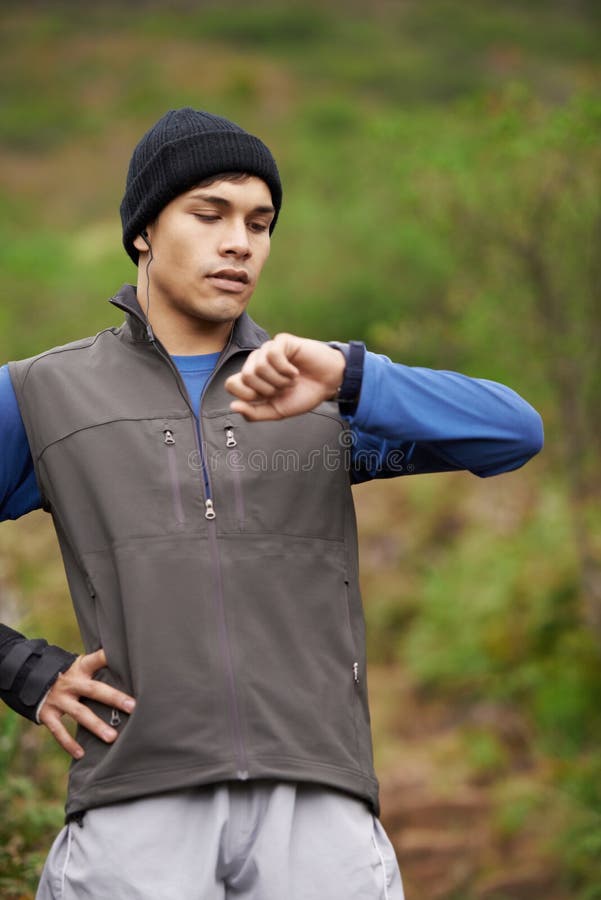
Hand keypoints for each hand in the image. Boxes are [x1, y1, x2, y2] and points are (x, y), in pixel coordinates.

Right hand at [38, 648, 135, 758]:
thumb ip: (98, 667)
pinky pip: (59, 731)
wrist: (31, 679)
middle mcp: (70, 683)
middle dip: (114, 698)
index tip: (123, 657)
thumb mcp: (80, 665)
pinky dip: (69, 743)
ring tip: (112, 737)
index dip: (108, 657)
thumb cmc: (68, 674)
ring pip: (80, 713)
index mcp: (80, 668)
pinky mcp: (47, 714)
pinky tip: (81, 754)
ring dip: (96, 726)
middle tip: (132, 706)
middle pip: (94, 690)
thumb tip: (125, 664)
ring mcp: (58, 699)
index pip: (96, 659)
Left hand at [224, 333, 344, 420]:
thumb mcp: (277, 411)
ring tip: (291, 380)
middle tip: (283, 388)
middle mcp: (257, 363)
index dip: (247, 395)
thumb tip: (233, 406)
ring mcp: (268, 350)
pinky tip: (294, 370)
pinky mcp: (281, 341)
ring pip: (259, 366)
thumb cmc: (303, 395)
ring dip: (280, 380)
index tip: (266, 398)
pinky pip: (273, 354)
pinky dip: (286, 369)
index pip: (231, 383)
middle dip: (268, 388)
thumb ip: (254, 413)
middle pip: (245, 376)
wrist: (328, 384)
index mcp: (253, 380)